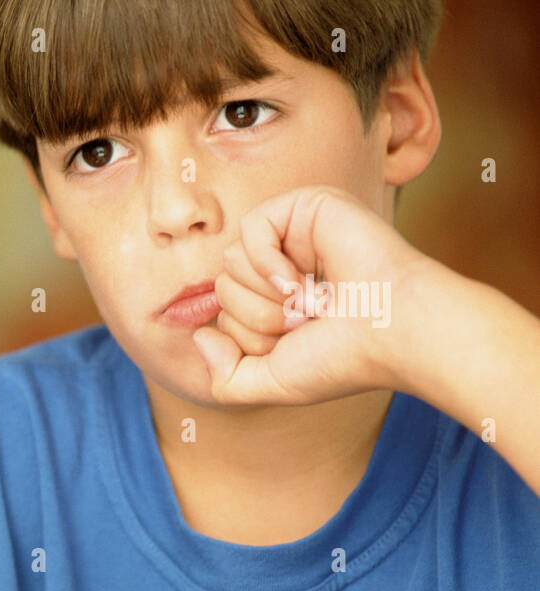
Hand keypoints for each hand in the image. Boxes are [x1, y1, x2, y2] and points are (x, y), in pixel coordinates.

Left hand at [194, 185, 427, 404]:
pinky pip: (251, 229)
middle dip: (257, 317)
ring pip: (230, 262)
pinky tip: (303, 279)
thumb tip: (200, 336)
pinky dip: (269, 263)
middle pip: (222, 288)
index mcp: (276, 301)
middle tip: (307, 321)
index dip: (250, 338)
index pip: (222, 315)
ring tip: (313, 302)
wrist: (392, 332)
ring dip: (267, 295)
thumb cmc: (340, 358)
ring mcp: (295, 234)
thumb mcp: (270, 383)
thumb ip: (225, 377)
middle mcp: (283, 266)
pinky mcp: (307, 206)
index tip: (298, 342)